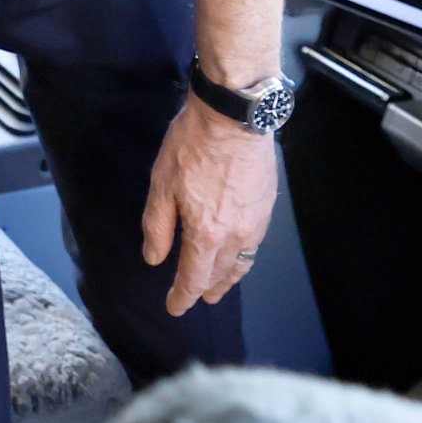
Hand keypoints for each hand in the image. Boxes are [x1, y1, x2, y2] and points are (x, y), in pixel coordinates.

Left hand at [140, 95, 278, 316]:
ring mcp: (256, 221)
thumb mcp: (162, 185)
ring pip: (242, 263)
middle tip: (198, 298)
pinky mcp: (266, 206)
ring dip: (228, 278)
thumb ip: (158, 226)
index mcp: (207, 233)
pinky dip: (243, 257)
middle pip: (220, 274)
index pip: (194, 278)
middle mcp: (236, 235)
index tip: (174, 307)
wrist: (234, 115)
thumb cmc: (193, 145)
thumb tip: (155, 258)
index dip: (183, 297)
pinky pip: (255, 244)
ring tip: (219, 285)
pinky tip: (237, 251)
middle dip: (206, 290)